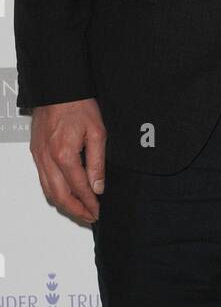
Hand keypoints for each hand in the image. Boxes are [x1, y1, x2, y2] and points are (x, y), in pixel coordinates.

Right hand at [30, 98, 105, 224]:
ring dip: (64, 204)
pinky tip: (65, 194)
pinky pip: (43, 180)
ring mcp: (39, 156)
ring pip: (48, 191)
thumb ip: (98, 162)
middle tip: (90, 217)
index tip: (98, 210)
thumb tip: (98, 187)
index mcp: (64, 154)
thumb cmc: (79, 105)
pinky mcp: (36, 153)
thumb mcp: (98, 132)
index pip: (79, 187)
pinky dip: (54, 192)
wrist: (58, 89)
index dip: (90, 202)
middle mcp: (48, 158)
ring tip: (80, 210)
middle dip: (76, 210)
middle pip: (60, 195)